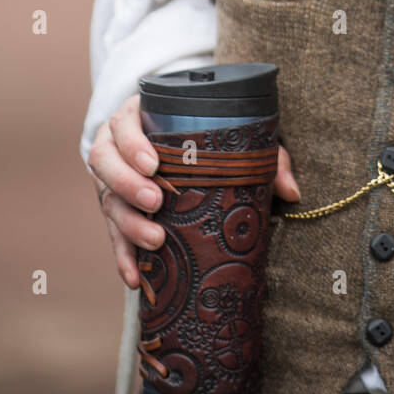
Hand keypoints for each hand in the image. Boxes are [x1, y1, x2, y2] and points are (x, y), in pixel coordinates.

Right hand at [88, 94, 299, 287]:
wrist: (184, 140)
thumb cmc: (207, 134)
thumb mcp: (233, 135)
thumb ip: (263, 155)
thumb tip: (291, 191)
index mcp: (139, 116)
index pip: (123, 122)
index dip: (132, 143)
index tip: (155, 164)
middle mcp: (117, 146)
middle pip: (103, 161)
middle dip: (126, 183)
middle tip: (156, 201)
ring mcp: (112, 179)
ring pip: (105, 199)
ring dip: (127, 222)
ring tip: (155, 240)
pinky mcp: (116, 210)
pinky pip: (112, 234)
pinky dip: (123, 256)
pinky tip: (136, 277)